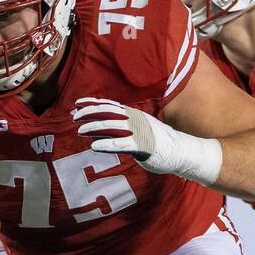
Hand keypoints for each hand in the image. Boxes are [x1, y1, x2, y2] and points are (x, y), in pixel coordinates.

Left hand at [72, 97, 218, 183]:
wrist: (181, 151)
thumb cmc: (158, 142)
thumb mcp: (140, 129)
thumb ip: (125, 126)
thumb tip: (106, 128)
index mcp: (133, 113)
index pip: (109, 105)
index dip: (92, 103)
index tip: (76, 104)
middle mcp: (134, 119)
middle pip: (107, 112)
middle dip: (88, 113)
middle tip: (74, 118)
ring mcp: (138, 131)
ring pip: (111, 125)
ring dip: (93, 127)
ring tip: (79, 131)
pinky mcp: (142, 145)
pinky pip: (121, 144)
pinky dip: (106, 144)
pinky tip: (94, 146)